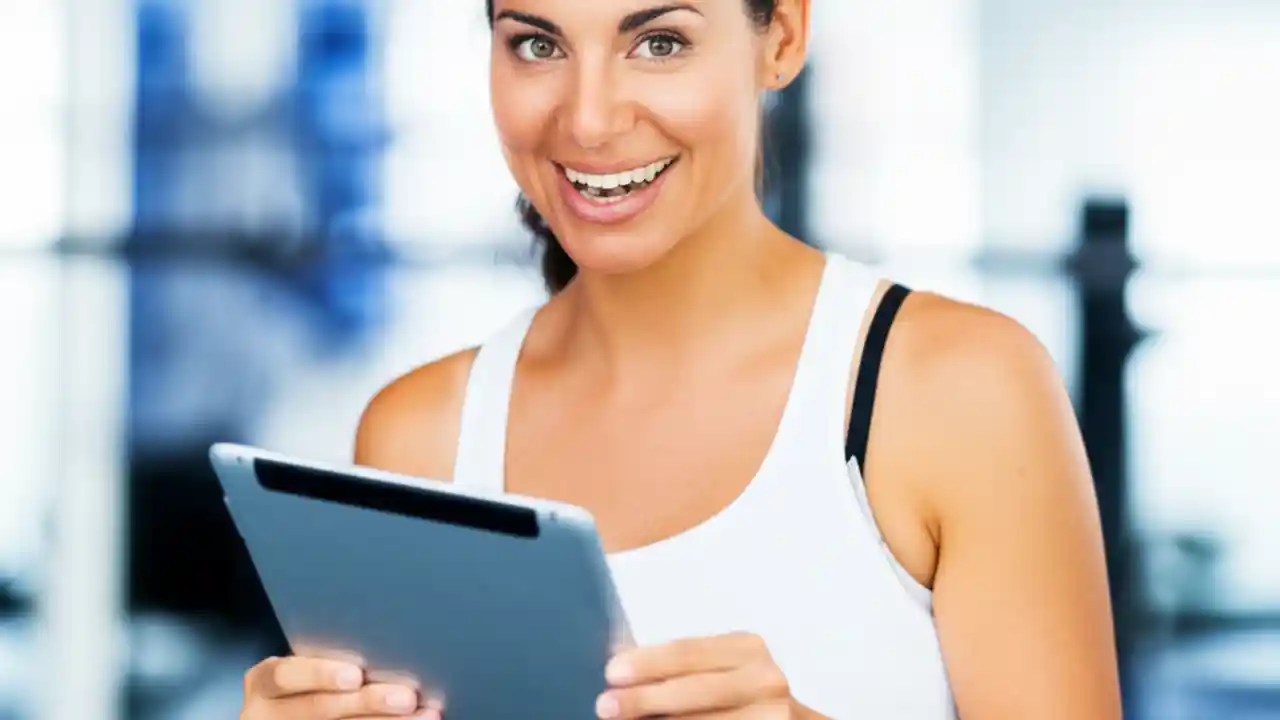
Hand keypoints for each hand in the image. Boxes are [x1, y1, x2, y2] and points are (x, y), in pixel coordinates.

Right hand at [240, 655, 442, 719]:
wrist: (284, 713)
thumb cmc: (304, 680)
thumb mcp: (301, 666)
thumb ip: (327, 657)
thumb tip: (386, 641)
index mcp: (264, 683)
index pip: (285, 676)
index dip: (320, 674)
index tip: (355, 675)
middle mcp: (266, 713)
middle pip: (316, 709)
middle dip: (366, 703)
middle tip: (406, 697)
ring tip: (424, 716)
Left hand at [596, 632, 822, 718]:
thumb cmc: (738, 693)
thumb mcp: (716, 668)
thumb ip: (676, 666)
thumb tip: (618, 662)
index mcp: (747, 649)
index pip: (688, 652)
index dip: (648, 662)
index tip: (612, 672)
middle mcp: (766, 680)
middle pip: (693, 690)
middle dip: (645, 699)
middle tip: (605, 706)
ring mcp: (774, 716)